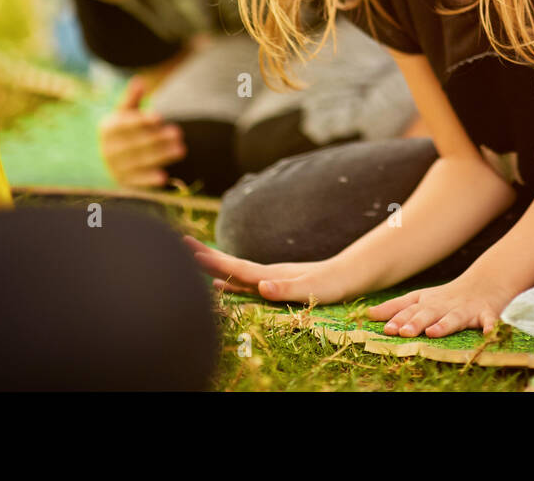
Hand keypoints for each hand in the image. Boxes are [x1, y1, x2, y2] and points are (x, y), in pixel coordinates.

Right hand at [97, 75, 184, 187]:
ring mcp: (115, 167)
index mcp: (108, 129)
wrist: (115, 159)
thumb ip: (133, 99)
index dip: (142, 121)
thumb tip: (139, 81)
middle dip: (157, 138)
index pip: (125, 124)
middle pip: (135, 143)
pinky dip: (149, 180)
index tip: (159, 117)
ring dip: (161, 156)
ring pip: (140, 161)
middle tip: (178, 133)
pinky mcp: (124, 183)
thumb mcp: (126, 113)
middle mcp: (108, 149)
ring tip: (181, 149)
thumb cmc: (126, 130)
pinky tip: (164, 177)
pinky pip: (137, 182)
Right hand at [182, 236, 361, 304]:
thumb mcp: (313, 287)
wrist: (354, 274)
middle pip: (231, 265)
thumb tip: (261, 286)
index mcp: (272, 275)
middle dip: (206, 257)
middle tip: (178, 244)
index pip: (235, 268)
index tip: (188, 250)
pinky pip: (248, 282)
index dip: (212, 262)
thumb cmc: (335, 283)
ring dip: (215, 267)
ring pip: (237, 272)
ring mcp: (274, 277)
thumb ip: (287, 289)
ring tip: (193, 261)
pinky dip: (230, 281)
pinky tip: (222, 285)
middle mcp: (269, 274)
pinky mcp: (280, 283)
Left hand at [367, 268, 518, 338]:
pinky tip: (487, 333)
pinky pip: (489, 320)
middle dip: (416, 322)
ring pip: (454, 318)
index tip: (385, 328)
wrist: (485, 284)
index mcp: (428, 302)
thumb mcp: (420, 299)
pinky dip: (490, 325)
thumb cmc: (446, 297)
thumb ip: (395, 308)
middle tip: (403, 332)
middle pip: (428, 313)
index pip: (410, 309)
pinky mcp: (487, 313)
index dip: (398, 318)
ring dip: (444, 324)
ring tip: (433, 332)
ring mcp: (465, 309)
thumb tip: (367, 315)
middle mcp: (444, 305)